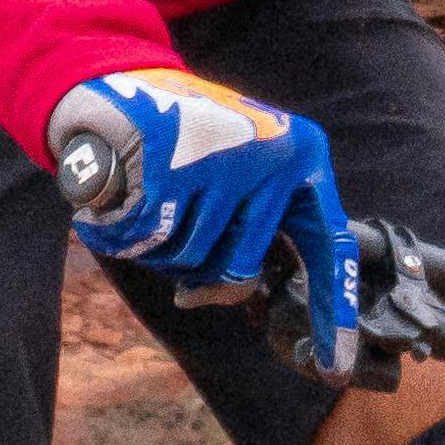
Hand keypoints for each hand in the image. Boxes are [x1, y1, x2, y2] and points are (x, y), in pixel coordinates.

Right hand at [49, 69, 357, 368]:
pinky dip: (118, 236)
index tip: (336, 367)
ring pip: (190, 260)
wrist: (115, 77)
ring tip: (143, 201)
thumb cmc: (182, 136)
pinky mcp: (171, 167)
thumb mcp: (237, 169)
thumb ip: (245, 227)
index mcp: (305, 157)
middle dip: (198, 270)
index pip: (330, 246)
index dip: (332, 310)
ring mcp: (226, 161)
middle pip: (241, 268)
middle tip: (170, 233)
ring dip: (155, 247)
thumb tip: (211, 295)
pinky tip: (108, 209)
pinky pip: (147, 242)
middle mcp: (275, 156)